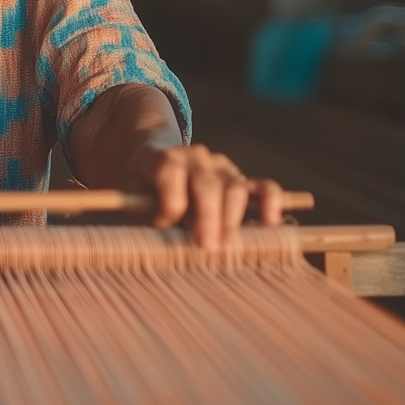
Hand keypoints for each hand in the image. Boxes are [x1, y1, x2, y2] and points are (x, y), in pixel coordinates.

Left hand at [135, 142, 283, 248]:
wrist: (160, 165)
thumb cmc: (146, 191)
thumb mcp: (134, 199)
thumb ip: (144, 216)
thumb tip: (159, 242)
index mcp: (165, 158)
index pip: (171, 174)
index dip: (169, 205)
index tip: (163, 227)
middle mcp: (197, 157)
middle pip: (208, 184)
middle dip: (208, 217)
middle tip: (207, 246)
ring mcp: (223, 167)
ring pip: (235, 188)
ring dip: (231, 219)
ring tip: (224, 245)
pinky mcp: (242, 180)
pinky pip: (264, 186)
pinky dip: (270, 202)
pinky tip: (270, 222)